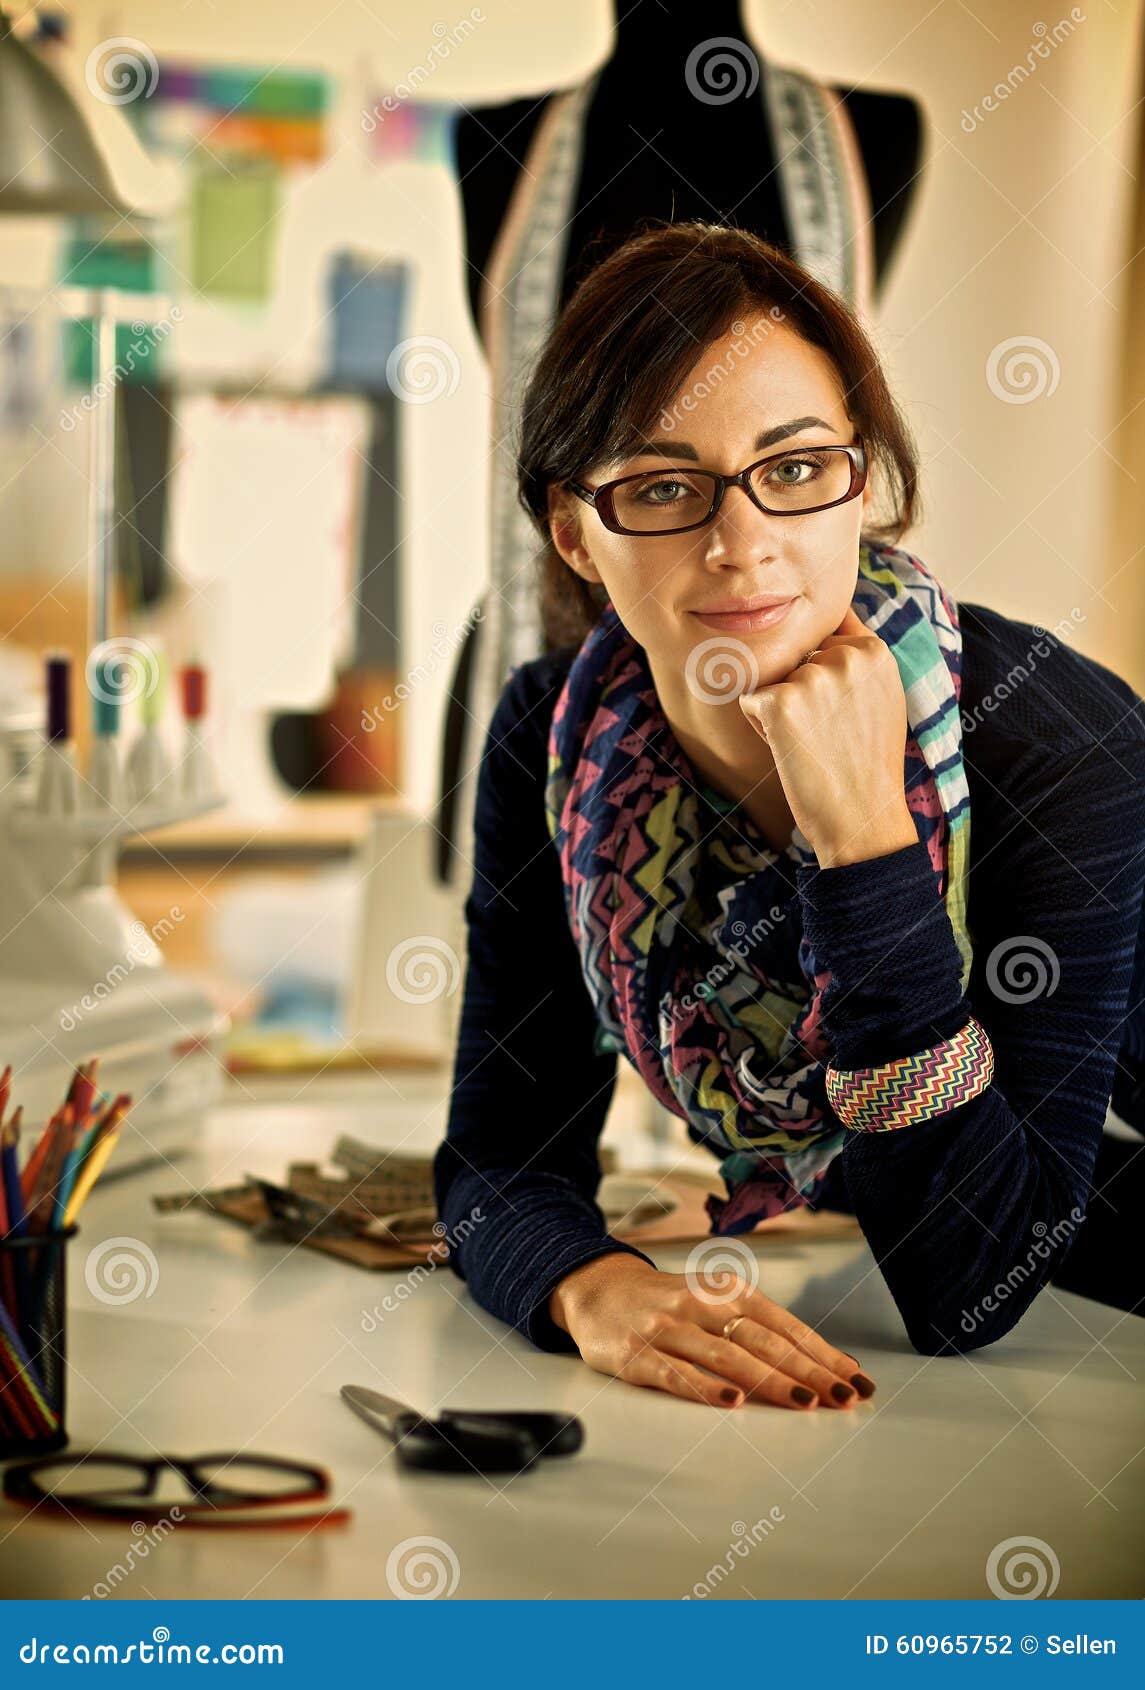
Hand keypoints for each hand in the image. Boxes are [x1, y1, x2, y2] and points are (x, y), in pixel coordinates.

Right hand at [548, 1255, 875, 1410]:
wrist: (596, 1288)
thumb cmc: (667, 1303)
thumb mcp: (713, 1303)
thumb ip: (758, 1331)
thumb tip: (820, 1366)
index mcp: (727, 1292)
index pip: (785, 1326)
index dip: (823, 1354)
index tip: (857, 1380)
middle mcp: (700, 1305)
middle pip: (763, 1341)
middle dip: (808, 1370)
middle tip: (843, 1397)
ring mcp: (666, 1329)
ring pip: (725, 1355)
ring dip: (769, 1380)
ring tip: (804, 1401)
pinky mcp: (635, 1355)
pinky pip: (674, 1373)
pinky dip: (705, 1387)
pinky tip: (732, 1401)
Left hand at [738, 604, 915, 866]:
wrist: (861, 818)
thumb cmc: (868, 764)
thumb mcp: (882, 697)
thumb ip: (858, 657)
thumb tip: (833, 615)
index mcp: (874, 650)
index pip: (824, 637)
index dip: (823, 677)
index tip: (841, 714)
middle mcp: (845, 655)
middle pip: (796, 659)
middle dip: (801, 693)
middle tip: (828, 735)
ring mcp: (812, 677)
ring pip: (773, 681)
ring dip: (781, 712)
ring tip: (813, 744)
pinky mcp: (779, 701)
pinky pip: (751, 702)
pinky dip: (761, 729)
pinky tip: (792, 751)